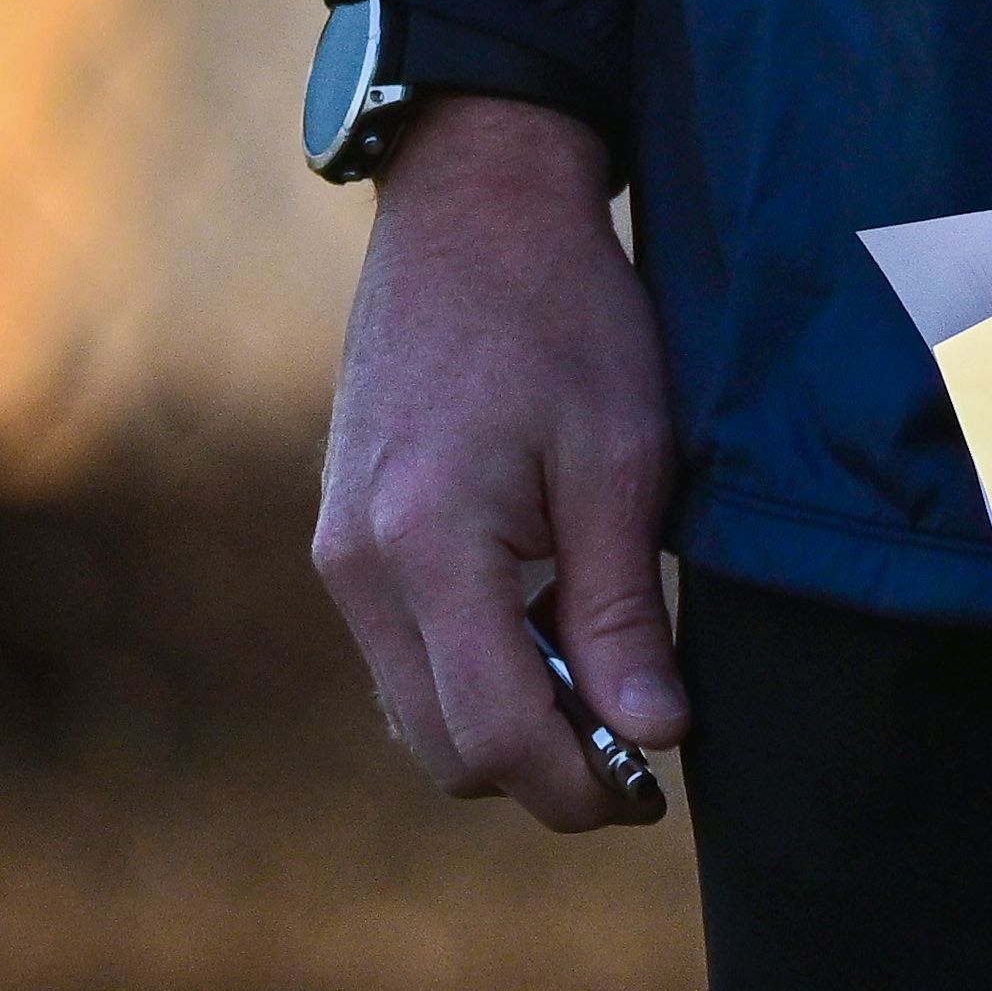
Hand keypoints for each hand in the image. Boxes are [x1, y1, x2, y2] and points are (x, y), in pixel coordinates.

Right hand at [310, 98, 687, 831]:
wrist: (471, 206)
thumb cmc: (562, 312)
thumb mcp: (623, 456)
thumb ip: (623, 608)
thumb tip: (651, 738)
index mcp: (427, 544)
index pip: (493, 735)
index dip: (578, 785)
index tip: (653, 781)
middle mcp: (358, 565)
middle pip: (445, 748)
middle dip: (542, 768)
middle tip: (638, 735)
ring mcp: (337, 553)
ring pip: (416, 712)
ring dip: (504, 722)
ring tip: (599, 668)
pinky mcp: (340, 536)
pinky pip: (400, 656)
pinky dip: (470, 669)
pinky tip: (543, 614)